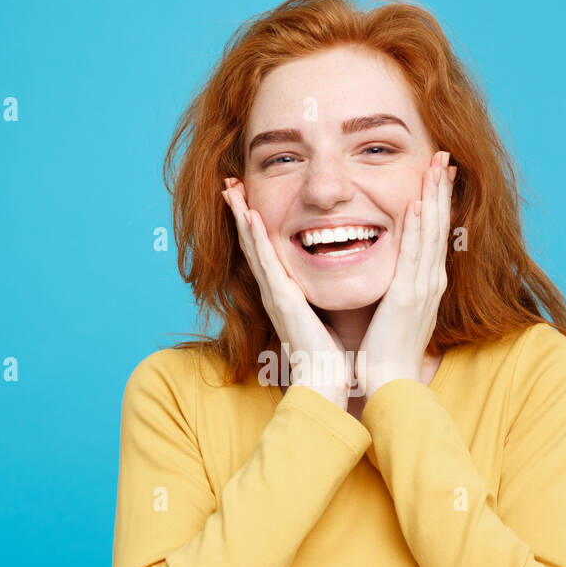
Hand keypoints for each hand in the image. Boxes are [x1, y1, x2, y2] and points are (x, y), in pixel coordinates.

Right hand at [221, 178, 351, 408]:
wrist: (325, 381)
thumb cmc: (328, 355)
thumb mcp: (324, 315)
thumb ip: (322, 297)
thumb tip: (336, 282)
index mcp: (284, 293)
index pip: (265, 251)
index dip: (254, 225)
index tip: (247, 199)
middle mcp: (274, 290)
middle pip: (252, 243)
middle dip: (240, 213)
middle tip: (229, 185)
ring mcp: (274, 294)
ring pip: (253, 247)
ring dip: (241, 217)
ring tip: (230, 190)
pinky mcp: (281, 300)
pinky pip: (266, 263)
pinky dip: (256, 239)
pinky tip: (250, 217)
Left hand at [355, 151, 454, 400]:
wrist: (389, 382)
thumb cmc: (386, 353)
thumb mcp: (395, 313)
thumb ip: (396, 291)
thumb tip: (392, 277)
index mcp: (425, 285)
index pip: (434, 235)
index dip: (438, 203)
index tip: (438, 175)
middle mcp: (430, 282)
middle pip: (439, 226)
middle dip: (441, 190)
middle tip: (444, 157)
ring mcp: (422, 288)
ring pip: (432, 233)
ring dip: (434, 198)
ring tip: (437, 167)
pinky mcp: (407, 297)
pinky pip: (414, 255)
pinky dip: (418, 228)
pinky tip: (418, 204)